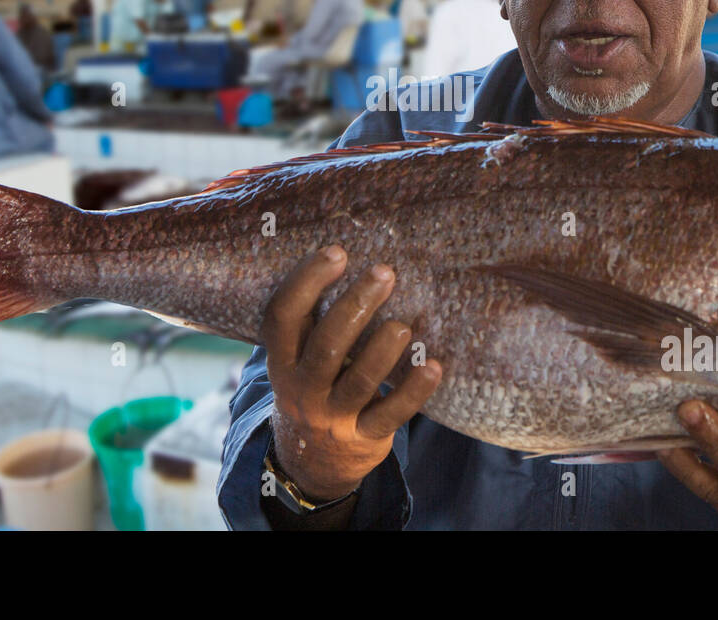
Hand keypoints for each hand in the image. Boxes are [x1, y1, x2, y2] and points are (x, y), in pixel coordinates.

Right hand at [261, 245, 442, 501]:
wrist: (311, 464)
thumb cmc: (313, 388)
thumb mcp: (296, 362)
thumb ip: (313, 324)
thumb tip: (347, 255)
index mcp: (283, 361)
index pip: (283, 318)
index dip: (306, 282)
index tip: (337, 252)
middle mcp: (303, 389)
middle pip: (326, 345)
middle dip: (355, 305)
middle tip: (384, 272)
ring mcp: (333, 417)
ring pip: (359, 382)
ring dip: (383, 350)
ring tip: (404, 325)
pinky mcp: (364, 437)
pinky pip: (391, 414)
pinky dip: (414, 391)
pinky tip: (435, 366)